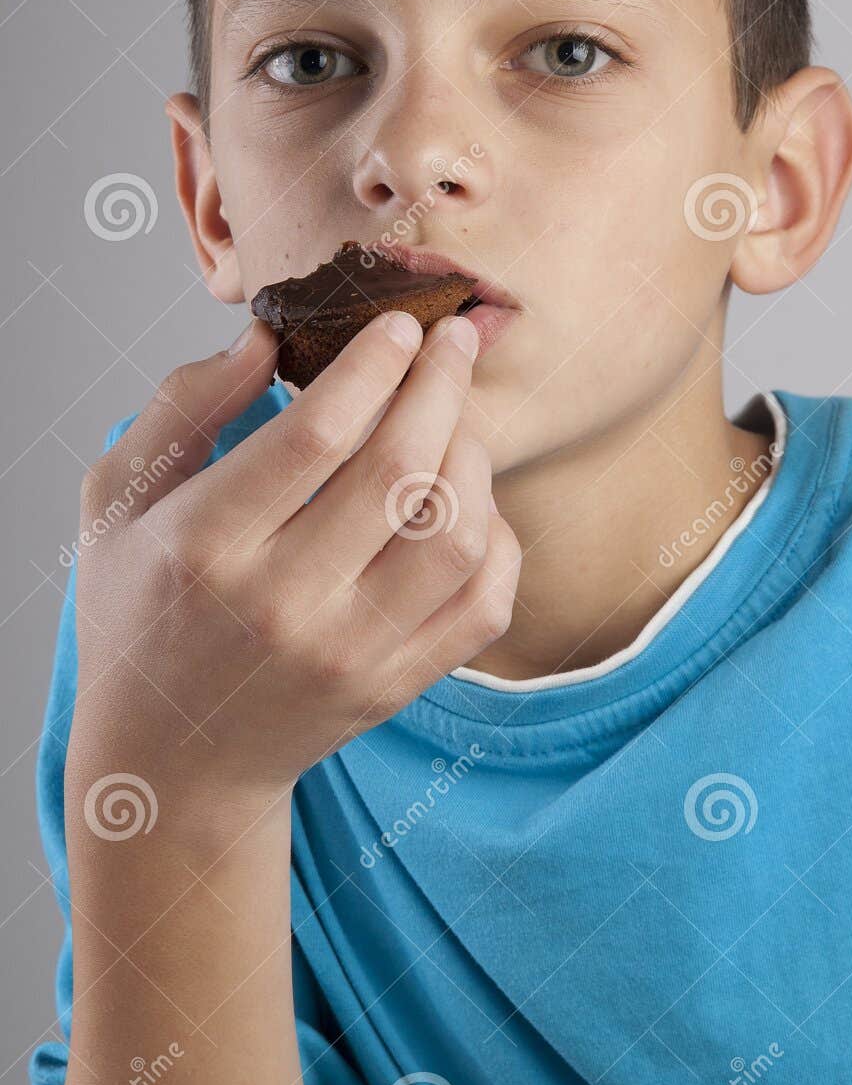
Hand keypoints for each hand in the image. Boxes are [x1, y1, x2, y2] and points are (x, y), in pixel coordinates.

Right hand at [66, 310, 519, 825]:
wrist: (172, 759)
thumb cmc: (142, 611)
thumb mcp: (121, 500)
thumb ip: (184, 406)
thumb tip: (268, 339)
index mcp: (207, 545)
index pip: (319, 432)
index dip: (373, 363)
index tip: (398, 325)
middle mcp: (284, 603)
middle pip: (400, 470)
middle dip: (441, 384)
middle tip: (452, 339)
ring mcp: (350, 653)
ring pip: (455, 532)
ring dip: (474, 455)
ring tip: (457, 419)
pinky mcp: (396, 686)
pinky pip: (485, 601)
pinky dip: (498, 538)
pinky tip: (471, 500)